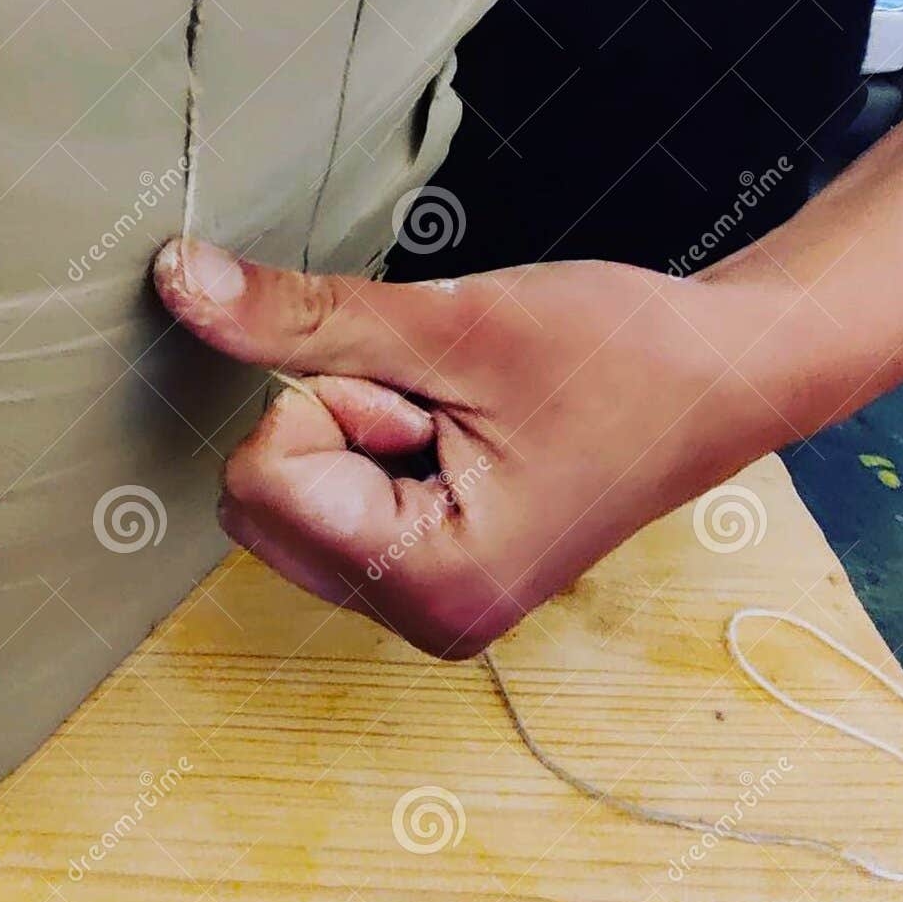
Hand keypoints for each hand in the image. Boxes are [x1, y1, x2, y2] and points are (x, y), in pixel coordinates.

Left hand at [153, 237, 800, 657]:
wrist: (725, 377)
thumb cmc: (619, 355)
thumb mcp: (449, 322)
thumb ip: (301, 313)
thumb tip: (177, 281)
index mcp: (431, 584)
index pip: (260, 478)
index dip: (328, 400)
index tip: (428, 393)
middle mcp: (422, 620)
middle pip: (258, 501)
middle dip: (330, 422)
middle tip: (440, 404)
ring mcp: (427, 607)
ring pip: (287, 503)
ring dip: (350, 434)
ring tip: (458, 418)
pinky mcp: (432, 579)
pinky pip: (331, 509)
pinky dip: (369, 450)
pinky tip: (455, 435)